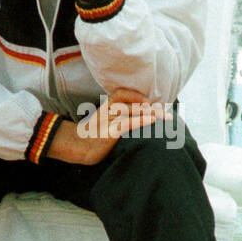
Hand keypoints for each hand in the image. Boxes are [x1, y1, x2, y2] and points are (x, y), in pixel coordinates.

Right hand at [46, 89, 160, 165]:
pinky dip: (141, 121)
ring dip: (151, 113)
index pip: (121, 93)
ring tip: (165, 117)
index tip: (151, 102)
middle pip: (132, 104)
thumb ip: (114, 119)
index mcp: (105, 107)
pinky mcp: (110, 131)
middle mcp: (108, 110)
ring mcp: (108, 120)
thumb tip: (132, 119)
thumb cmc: (90, 138)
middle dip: (151, 108)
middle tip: (166, 112)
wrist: (75, 147)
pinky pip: (128, 123)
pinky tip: (152, 121)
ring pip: (132, 111)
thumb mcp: (101, 124)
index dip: (137, 96)